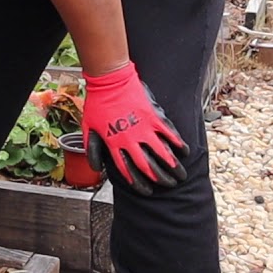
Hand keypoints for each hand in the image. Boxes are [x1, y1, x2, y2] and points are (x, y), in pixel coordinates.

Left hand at [82, 62, 188, 195]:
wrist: (109, 81)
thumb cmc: (98, 103)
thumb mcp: (88, 127)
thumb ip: (93, 149)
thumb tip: (96, 167)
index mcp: (114, 143)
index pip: (126, 169)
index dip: (137, 182)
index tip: (146, 190)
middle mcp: (130, 139)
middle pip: (147, 165)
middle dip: (159, 178)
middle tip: (169, 185)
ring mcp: (143, 128)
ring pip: (161, 153)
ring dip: (172, 166)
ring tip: (180, 175)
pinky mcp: (153, 117)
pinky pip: (169, 134)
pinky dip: (178, 144)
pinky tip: (184, 151)